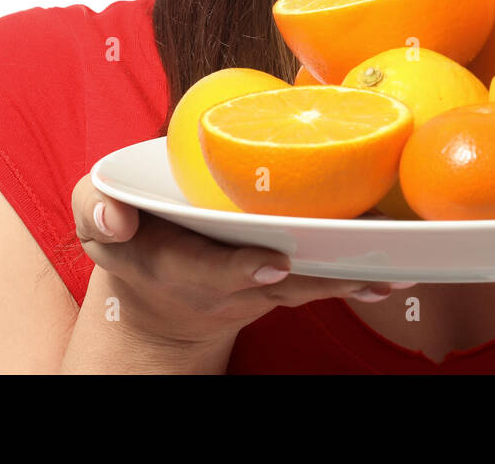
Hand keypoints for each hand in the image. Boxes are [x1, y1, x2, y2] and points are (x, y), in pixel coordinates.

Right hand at [70, 174, 414, 350]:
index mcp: (178, 264)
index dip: (237, 271)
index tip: (269, 265)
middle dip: (317, 280)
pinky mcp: (285, 278)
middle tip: (360, 272)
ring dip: (351, 281)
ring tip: (398, 272)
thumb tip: (115, 216)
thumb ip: (96, 208)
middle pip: (275, 286)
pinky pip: (323, 278)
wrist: (156, 284)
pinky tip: (398, 270)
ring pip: (308, 285)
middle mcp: (228, 282)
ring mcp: (260, 284)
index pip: (209, 272)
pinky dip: (358, 277)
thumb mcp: (97, 217)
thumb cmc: (131, 234)